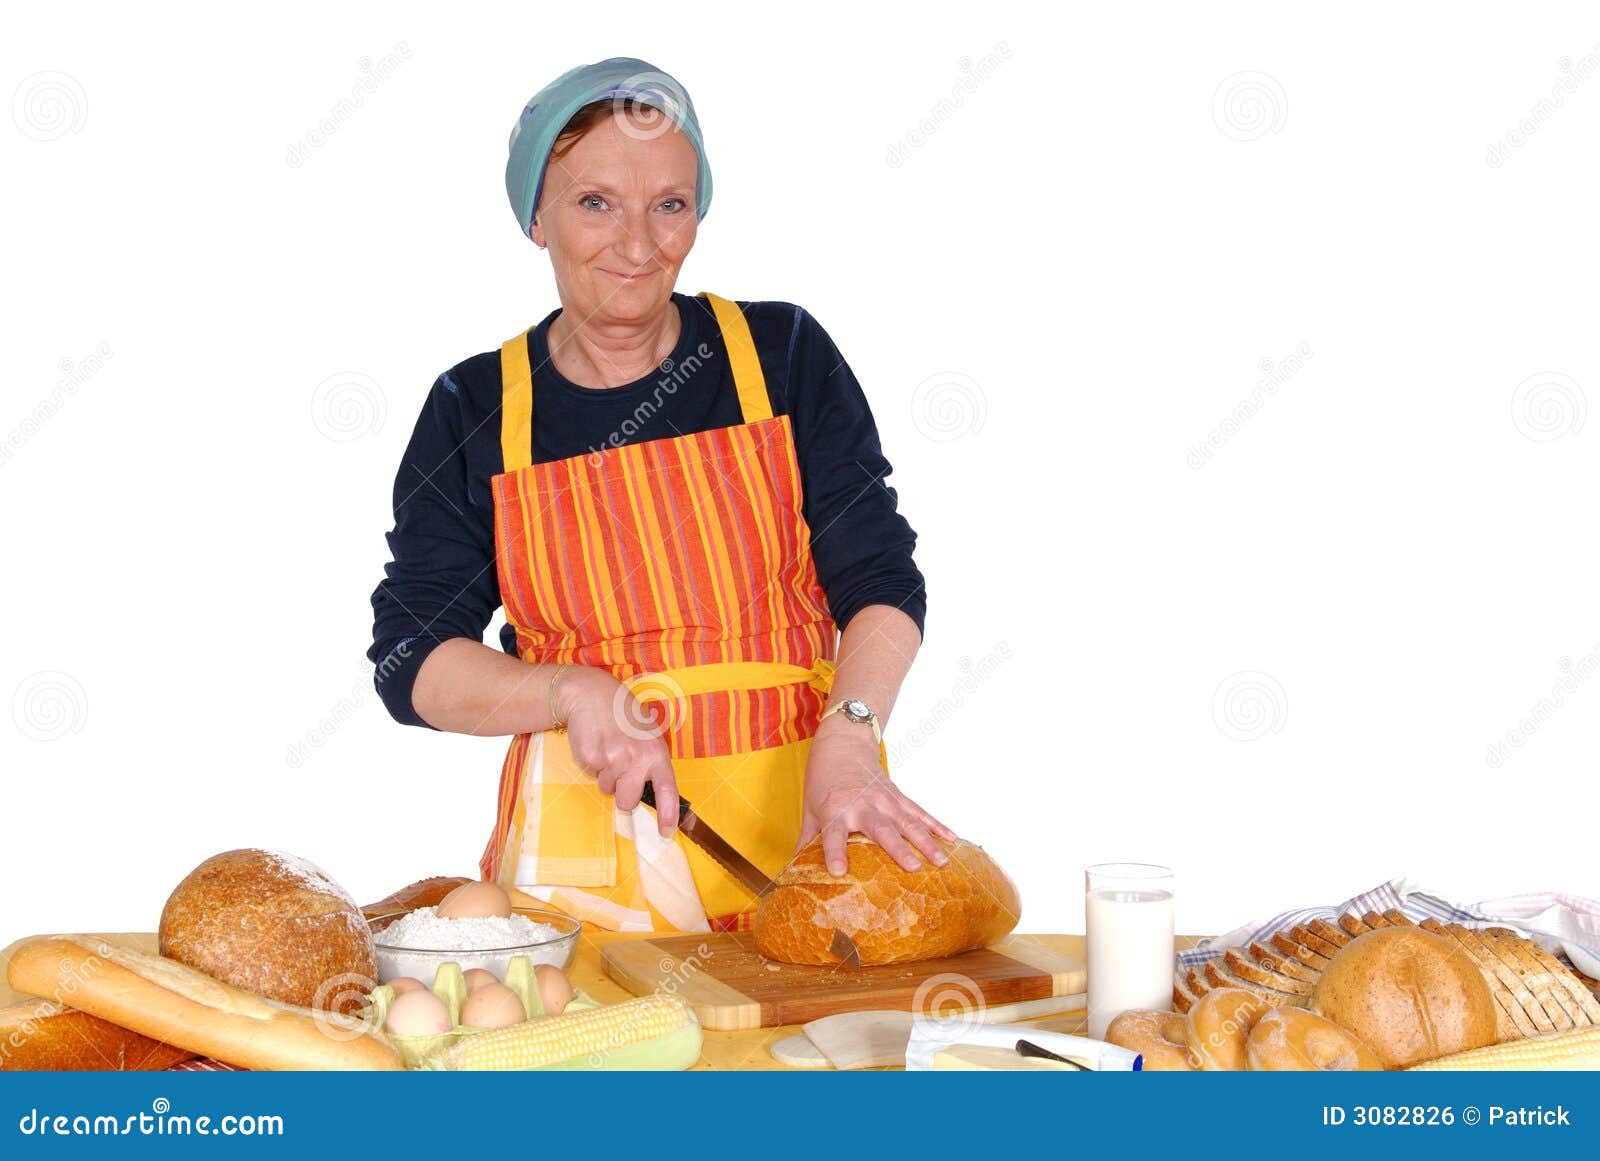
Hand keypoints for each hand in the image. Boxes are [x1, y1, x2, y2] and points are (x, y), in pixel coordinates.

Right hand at [551, 666, 679, 835]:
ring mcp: (611, 759)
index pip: (667, 791)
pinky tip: (596, 743)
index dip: (668, 815)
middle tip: (620, 769)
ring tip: (608, 748)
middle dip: (622, 793)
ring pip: (607, 788)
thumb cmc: (623, 716)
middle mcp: (636, 758)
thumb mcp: (648, 735)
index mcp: (656, 753)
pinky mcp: (589, 758)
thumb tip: (655, 794)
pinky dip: (591, 764)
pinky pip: (591, 775)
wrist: (592, 694)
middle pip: (628, 802)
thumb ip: (652, 762)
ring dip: (606, 774)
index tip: (667, 832)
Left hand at [797, 717, 957, 875]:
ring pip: (908, 822)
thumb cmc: (822, 779)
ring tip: (941, 861)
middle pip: (881, 829)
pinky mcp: (897, 796)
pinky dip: (936, 825)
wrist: (843, 743)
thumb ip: (807, 840)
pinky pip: (919, 812)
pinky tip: (952, 839)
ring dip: (926, 842)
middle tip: (913, 868)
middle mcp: (862, 805)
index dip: (834, 853)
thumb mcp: (808, 808)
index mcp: (835, 809)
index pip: (833, 835)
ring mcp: (884, 799)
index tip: (838, 871)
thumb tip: (794, 871)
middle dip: (897, 849)